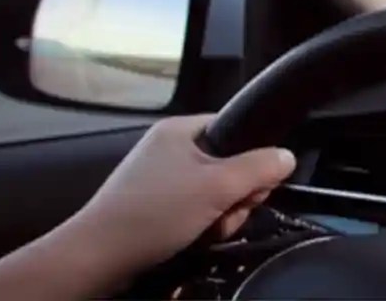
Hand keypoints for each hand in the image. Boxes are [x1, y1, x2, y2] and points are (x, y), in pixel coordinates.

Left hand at [71, 115, 296, 270]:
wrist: (97, 257)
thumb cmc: (155, 213)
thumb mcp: (217, 188)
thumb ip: (260, 168)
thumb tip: (288, 157)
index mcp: (181, 129)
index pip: (238, 129)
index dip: (255, 158)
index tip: (253, 186)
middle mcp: (170, 147)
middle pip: (231, 164)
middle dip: (237, 195)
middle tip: (226, 212)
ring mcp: (160, 177)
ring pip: (216, 191)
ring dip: (222, 214)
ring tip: (206, 230)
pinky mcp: (154, 205)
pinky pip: (195, 208)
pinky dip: (201, 224)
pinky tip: (194, 238)